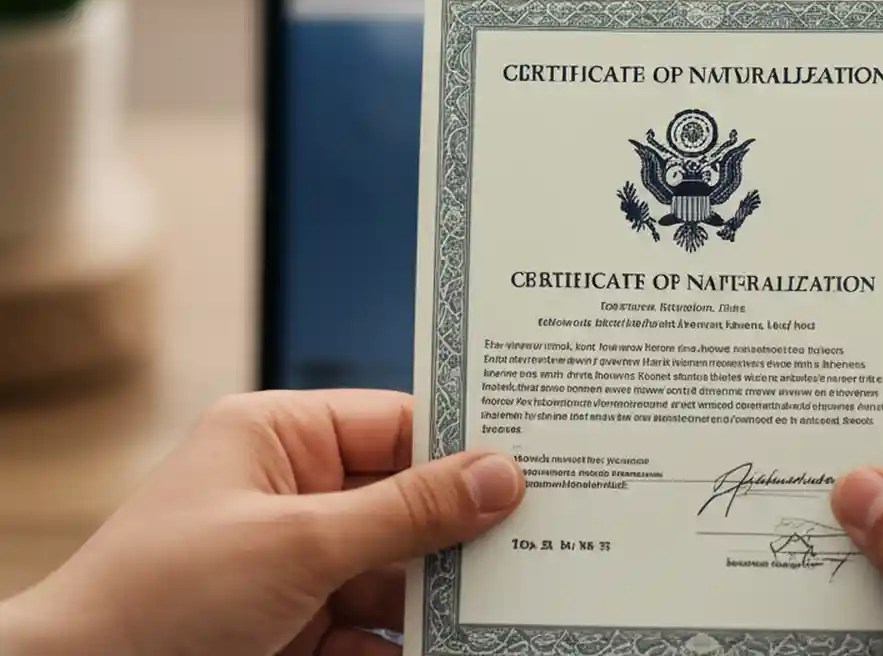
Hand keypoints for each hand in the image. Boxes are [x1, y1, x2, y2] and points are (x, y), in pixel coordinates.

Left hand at [0, 390, 524, 655]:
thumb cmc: (157, 598)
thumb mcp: (297, 543)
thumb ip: (406, 512)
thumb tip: (500, 475)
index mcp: (280, 438)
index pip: (397, 424)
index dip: (466, 441)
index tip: (539, 455)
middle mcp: (294, 494)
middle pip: (409, 501)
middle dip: (467, 526)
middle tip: (548, 532)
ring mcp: (300, 567)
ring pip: (403, 572)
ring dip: (450, 592)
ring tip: (523, 596)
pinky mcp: (303, 629)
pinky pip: (382, 629)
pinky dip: (418, 641)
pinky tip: (468, 641)